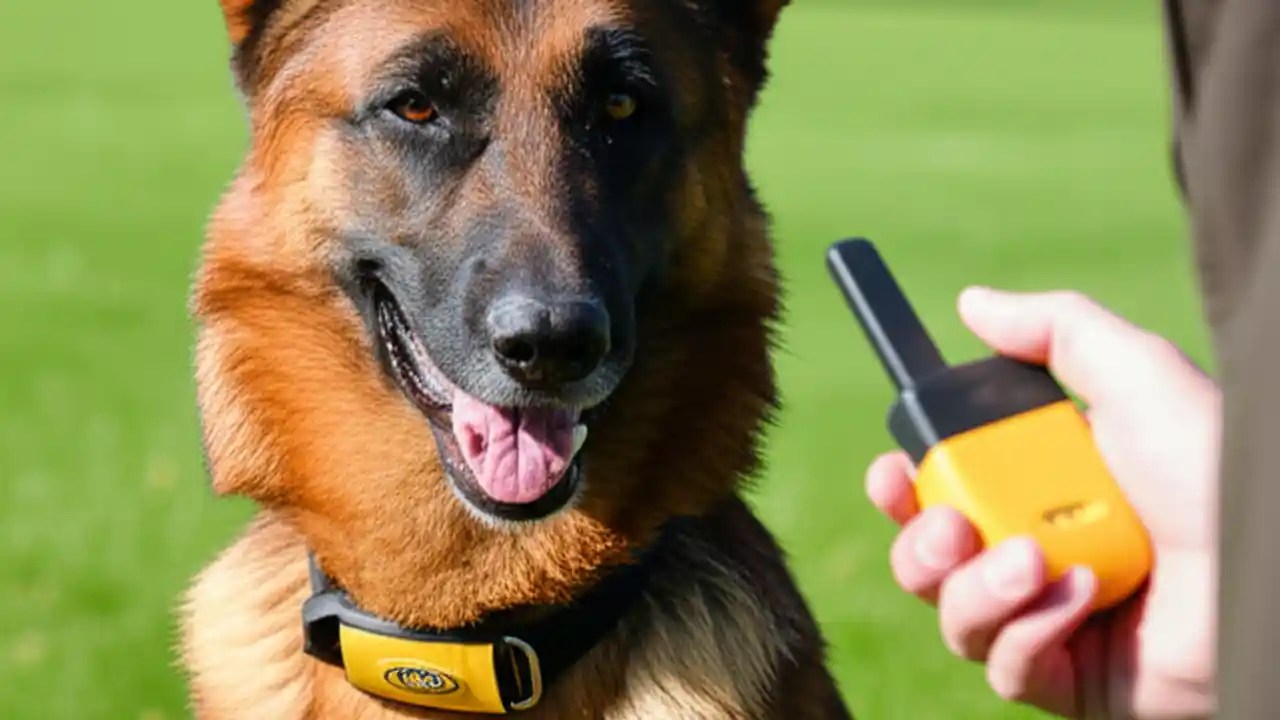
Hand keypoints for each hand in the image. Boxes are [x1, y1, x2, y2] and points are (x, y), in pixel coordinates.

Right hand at [866, 288, 1218, 718]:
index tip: (891, 471)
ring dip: (977, 588)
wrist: (1265, 572)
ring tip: (1033, 562)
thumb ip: (1054, 328)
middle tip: (952, 528)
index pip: (943, 493)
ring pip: (955, 618)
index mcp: (1043, 488)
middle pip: (928, 559)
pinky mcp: (1070, 680)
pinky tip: (1078, 601)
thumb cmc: (1215, 469)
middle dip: (921, 544)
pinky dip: (1026, 633)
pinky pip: (1004, 667)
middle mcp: (1038, 553)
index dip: (903, 487)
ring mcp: (1052, 621)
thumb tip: (973, 302)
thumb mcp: (1134, 372)